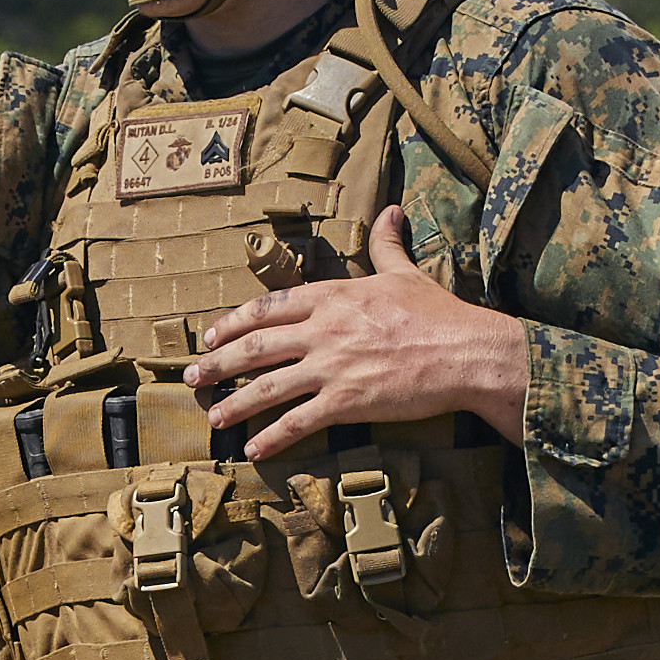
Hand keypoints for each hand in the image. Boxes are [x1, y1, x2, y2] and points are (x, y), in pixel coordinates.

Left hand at [185, 207, 529, 457]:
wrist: (467, 353)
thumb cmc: (439, 315)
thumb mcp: (406, 274)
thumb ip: (386, 246)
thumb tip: (390, 211)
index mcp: (333, 297)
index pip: (269, 308)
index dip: (234, 323)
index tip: (212, 336)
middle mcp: (324, 331)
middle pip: (256, 347)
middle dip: (218, 363)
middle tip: (192, 376)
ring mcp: (333, 367)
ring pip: (268, 387)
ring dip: (235, 403)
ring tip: (213, 418)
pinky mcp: (348, 402)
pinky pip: (299, 422)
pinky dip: (272, 436)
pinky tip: (253, 448)